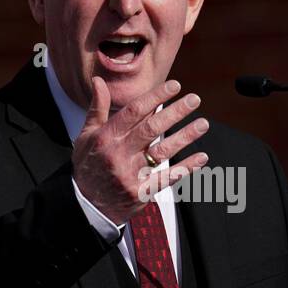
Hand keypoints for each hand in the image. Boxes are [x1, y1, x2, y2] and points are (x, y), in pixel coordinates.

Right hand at [72, 76, 209, 224]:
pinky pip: (167, 177)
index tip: (175, 86)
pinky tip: (201, 157)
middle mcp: (118, 154)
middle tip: (194, 100)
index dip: (155, 97)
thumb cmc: (88, 166)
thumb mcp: (86, 136)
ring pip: (162, 151)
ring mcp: (130, 174)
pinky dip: (186, 167)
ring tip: (203, 124)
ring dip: (185, 136)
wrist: (84, 205)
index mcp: (106, 137)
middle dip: (175, 112)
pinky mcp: (140, 192)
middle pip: (151, 128)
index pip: (134, 111)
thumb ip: (97, 108)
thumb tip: (98, 81)